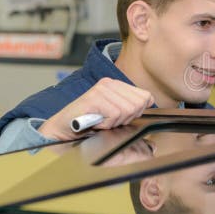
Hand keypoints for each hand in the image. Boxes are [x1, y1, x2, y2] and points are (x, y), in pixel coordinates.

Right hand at [38, 78, 154, 141]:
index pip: (145, 96)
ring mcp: (101, 89)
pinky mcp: (93, 98)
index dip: (137, 112)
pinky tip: (96, 122)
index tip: (121, 117)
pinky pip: (115, 114)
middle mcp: (109, 83)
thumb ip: (132, 109)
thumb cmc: (89, 124)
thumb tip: (151, 106)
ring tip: (101, 121)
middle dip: (126, 119)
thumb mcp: (115, 116)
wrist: (63, 129)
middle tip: (109, 121)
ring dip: (115, 122)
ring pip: (127, 109)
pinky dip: (107, 124)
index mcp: (117, 85)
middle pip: (138, 104)